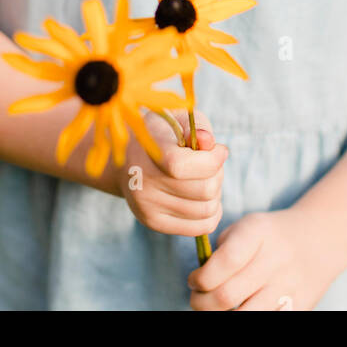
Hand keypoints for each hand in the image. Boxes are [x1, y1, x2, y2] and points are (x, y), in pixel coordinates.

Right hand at [115, 108, 227, 237]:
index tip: (220, 150)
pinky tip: (205, 198)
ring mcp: (147, 207)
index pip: (184, 166)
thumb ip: (198, 128)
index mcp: (148, 152)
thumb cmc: (161, 133)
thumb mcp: (179, 118)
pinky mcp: (154, 223)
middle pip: (203, 190)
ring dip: (216, 194)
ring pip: (206, 210)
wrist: (127, 157)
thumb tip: (209, 144)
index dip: (212, 160)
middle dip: (218, 175)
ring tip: (206, 179)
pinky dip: (212, 213)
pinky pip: (200, 227)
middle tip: (212, 165)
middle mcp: (143, 183)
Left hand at [187, 206, 334, 309]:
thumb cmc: (271, 234)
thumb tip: (200, 278)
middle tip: (197, 299)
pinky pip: (265, 321)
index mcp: (258, 233)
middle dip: (202, 302)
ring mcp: (289, 287)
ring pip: (244, 316)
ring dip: (219, 316)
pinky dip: (244, 319)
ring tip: (213, 309)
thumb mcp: (247, 226)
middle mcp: (275, 260)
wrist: (319, 239)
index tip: (193, 280)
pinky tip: (237, 311)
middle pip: (227, 295)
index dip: (201, 277)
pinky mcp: (299, 307)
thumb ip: (222, 248)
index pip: (224, 262)